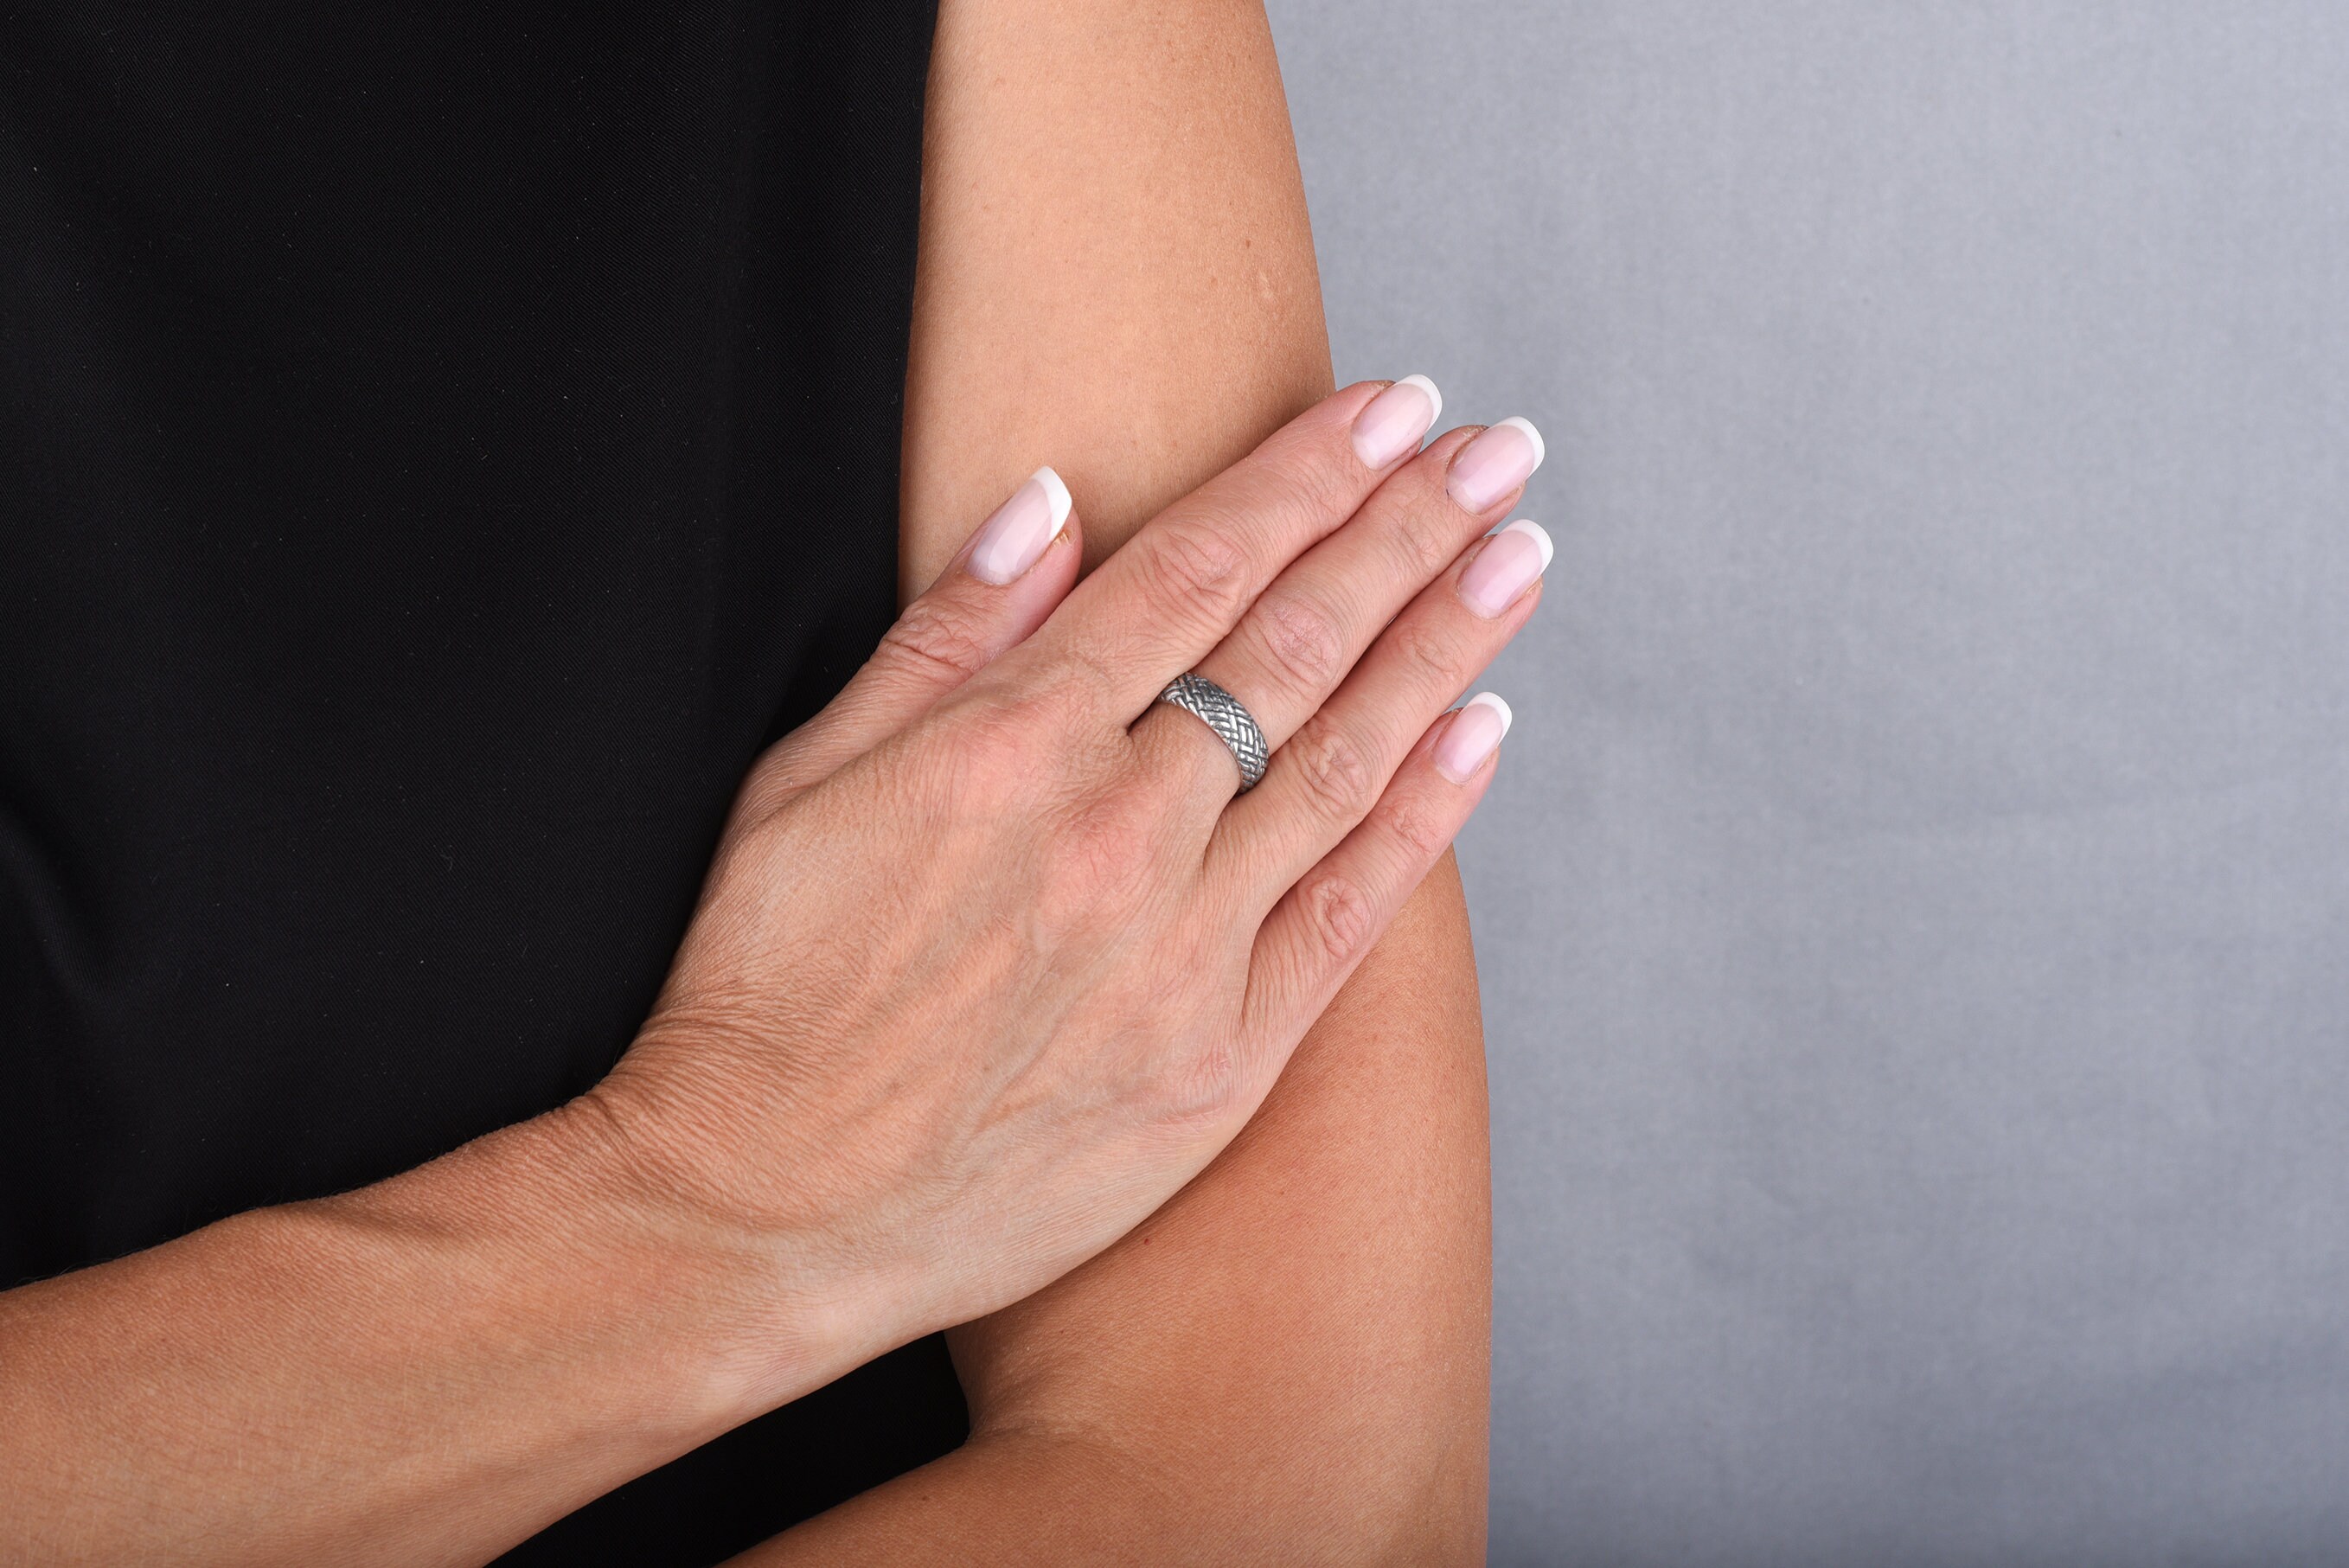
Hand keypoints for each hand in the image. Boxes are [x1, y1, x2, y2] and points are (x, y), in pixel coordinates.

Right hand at [586, 379, 1550, 1411]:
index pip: (1197, 568)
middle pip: (1298, 644)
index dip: (1308, 476)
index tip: (1391, 407)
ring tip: (1519, 557)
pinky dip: (1426, 816)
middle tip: (1501, 452)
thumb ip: (943, 639)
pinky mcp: (1220, 1060)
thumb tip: (1053, 506)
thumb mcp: (805, 780)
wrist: (760, 1213)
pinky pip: (1350, 914)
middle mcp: (1117, 831)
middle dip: (1412, 530)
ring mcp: (1181, 949)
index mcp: (1013, 747)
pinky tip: (1484, 733)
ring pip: (1348, 760)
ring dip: (1448, 645)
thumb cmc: (764, 993)